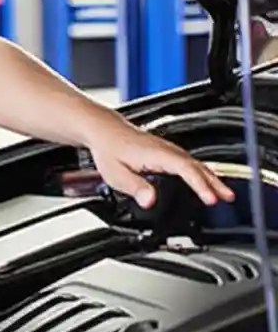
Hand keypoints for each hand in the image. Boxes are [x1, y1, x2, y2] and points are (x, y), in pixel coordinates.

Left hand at [86, 119, 235, 208]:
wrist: (104, 131)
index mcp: (157, 154)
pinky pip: (189, 163)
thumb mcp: (116, 173)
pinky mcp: (166, 152)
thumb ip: (135, 187)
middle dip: (214, 182)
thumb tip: (149, 201)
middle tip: (228, 198)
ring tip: (225, 195)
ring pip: (195, 164)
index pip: (185, 169)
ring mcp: (168, 150)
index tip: (210, 198)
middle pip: (196, 166)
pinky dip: (202, 173)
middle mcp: (166, 150)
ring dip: (212, 178)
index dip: (200, 185)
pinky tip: (207, 182)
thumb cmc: (109, 149)